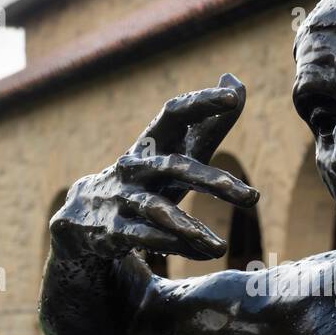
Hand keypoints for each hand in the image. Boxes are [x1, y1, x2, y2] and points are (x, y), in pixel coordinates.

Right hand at [50, 73, 258, 261]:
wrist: (83, 218)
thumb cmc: (145, 180)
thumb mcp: (173, 154)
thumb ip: (207, 125)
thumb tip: (235, 80)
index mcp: (151, 143)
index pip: (174, 113)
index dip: (201, 103)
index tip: (233, 97)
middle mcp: (135, 167)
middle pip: (175, 168)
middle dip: (213, 182)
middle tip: (253, 197)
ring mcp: (120, 199)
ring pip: (157, 211)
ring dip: (191, 229)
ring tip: (221, 247)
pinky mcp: (111, 231)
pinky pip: (145, 239)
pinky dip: (176, 247)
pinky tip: (203, 254)